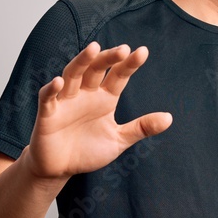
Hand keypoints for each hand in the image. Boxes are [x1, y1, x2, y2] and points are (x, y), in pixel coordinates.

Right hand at [27, 41, 171, 179]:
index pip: (119, 76)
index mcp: (105, 98)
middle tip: (122, 49)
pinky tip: (59, 81)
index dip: (129, 64)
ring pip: (73, 74)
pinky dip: (52, 88)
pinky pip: (49, 97)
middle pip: (96, 68)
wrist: (60, 169)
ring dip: (81, 61)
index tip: (143, 52)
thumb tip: (169, 118)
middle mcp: (86, 94)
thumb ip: (141, 128)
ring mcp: (66, 101)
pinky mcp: (48, 113)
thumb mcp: (118, 140)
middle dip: (108, 58)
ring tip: (93, 49)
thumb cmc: (87, 151)